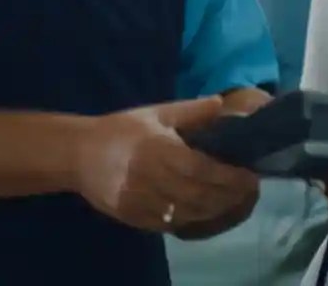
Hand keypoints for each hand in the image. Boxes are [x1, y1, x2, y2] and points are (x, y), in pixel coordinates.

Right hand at [72, 96, 259, 233]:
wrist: (78, 154)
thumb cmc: (120, 129)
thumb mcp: (155, 112)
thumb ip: (191, 111)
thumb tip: (222, 103)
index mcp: (157, 149)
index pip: (202, 169)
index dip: (229, 176)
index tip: (249, 175)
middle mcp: (150, 178)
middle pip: (199, 196)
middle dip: (228, 195)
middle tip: (246, 188)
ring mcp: (140, 201)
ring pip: (187, 214)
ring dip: (214, 210)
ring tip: (230, 199)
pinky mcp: (133, 217)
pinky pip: (170, 225)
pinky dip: (191, 219)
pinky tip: (204, 210)